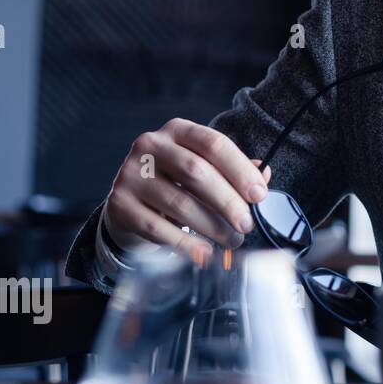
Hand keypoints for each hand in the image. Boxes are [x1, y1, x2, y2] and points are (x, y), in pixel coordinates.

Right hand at [105, 118, 271, 260]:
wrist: (131, 202)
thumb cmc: (177, 183)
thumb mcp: (205, 169)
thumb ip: (233, 170)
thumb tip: (264, 176)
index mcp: (178, 131)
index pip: (214, 143)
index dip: (240, 170)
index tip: (260, 195)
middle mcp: (150, 145)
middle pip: (197, 172)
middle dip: (228, 201)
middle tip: (247, 224)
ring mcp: (130, 173)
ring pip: (179, 203)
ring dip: (211, 227)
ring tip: (231, 241)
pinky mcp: (119, 203)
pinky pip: (158, 228)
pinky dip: (185, 244)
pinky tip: (204, 252)